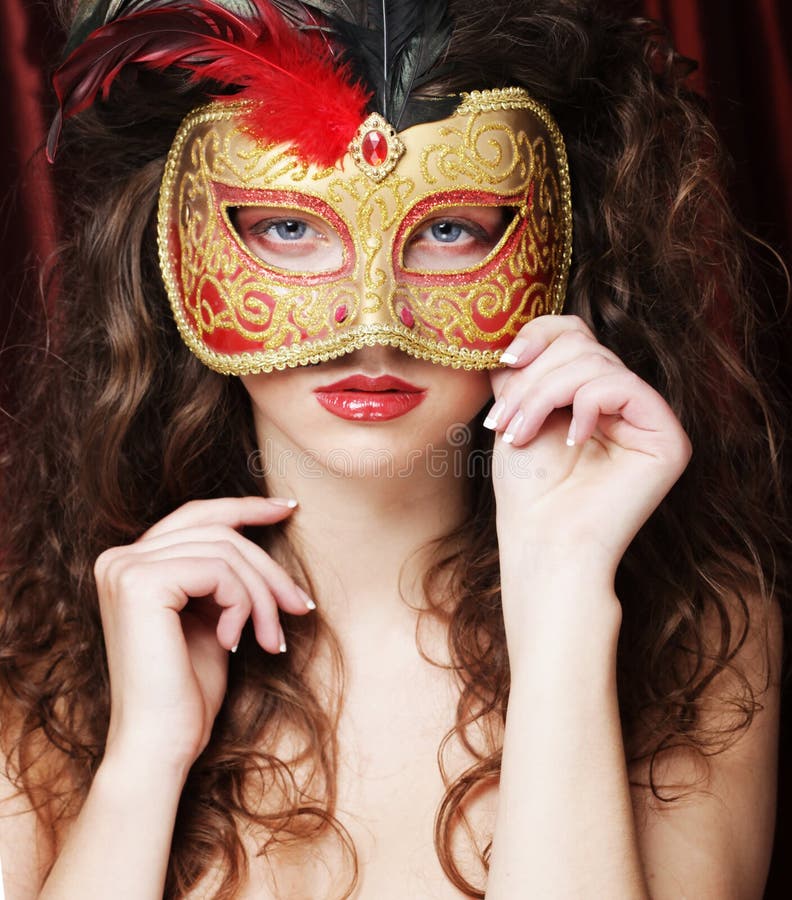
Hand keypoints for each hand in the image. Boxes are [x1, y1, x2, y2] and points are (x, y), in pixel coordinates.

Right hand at [93, 496, 313, 770]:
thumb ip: (221, 578)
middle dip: (268, 569)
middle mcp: (119, 558)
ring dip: (262, 596)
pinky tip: (235, 642)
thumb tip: (261, 539)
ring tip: (272, 638)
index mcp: (130, 564)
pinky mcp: (141, 583)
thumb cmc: (187, 692)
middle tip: (301, 606)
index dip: (245, 508)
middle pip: (218, 533)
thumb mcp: (211, 619)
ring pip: (226, 551)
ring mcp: (125, 568)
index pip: (197, 517)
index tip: (289, 508)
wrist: (161, 746)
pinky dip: (243, 605)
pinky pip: (220, 571)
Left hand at [486, 316, 691, 582]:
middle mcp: (624, 403)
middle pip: (582, 344)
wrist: (543, 544)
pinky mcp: (668, 439)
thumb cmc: (527, 490)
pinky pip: (624, 387)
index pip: (575, 334)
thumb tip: (519, 335)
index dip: (539, 335)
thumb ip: (524, 370)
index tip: (505, 363)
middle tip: (503, 421)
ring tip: (520, 433)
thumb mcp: (516, 413)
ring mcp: (648, 420)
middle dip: (533, 378)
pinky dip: (587, 404)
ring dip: (544, 395)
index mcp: (591, 395)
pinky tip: (571, 439)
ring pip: (596, 363)